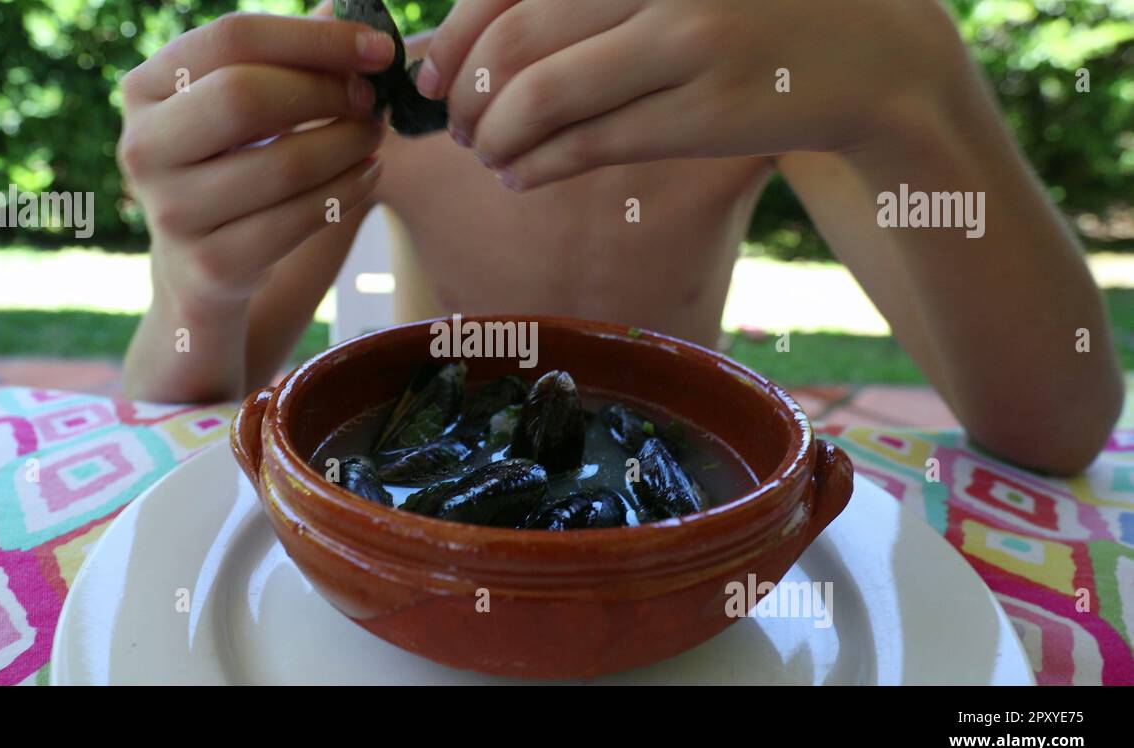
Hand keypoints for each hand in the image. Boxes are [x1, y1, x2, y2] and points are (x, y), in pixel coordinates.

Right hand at [117, 3, 394, 311]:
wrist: (200, 269)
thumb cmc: (232, 167)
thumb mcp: (243, 108)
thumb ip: (289, 59)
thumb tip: (353, 14)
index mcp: (145, 87)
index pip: (232, 38)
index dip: (314, 39)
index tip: (378, 50)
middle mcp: (143, 146)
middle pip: (245, 95)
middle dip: (326, 93)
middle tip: (370, 102)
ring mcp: (170, 212)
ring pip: (282, 164)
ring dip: (347, 146)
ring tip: (374, 137)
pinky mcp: (210, 265)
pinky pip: (297, 220)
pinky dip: (346, 193)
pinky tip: (368, 176)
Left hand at [416, 0, 963, 189]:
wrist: (872, 48)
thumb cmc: (751, 6)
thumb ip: (583, 0)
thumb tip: (465, 36)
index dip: (451, 36)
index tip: (430, 71)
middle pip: (514, 43)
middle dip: (463, 95)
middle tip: (453, 122)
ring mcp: (687, 44)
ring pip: (544, 99)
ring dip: (493, 137)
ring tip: (484, 153)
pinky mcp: (706, 114)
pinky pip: (593, 145)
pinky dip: (537, 166)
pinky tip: (520, 175)